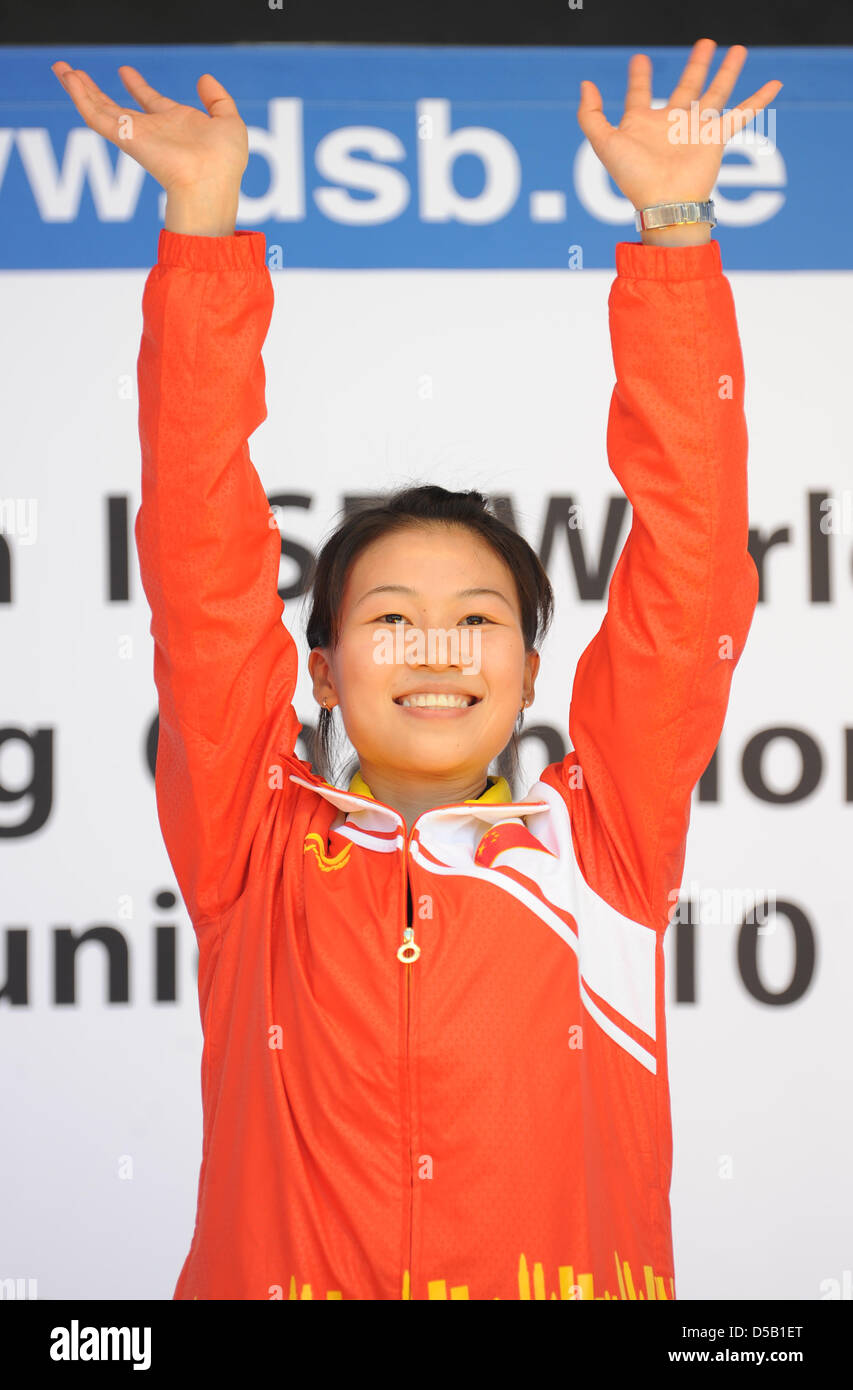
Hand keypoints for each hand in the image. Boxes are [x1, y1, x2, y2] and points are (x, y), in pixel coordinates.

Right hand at [50, 62, 247, 196]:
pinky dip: (80, 97)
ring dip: (78, 89)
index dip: (138, 87)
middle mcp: (153, 131)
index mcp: (176, 126)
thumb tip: (203, 79)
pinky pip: (96, 116)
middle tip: (77, 73)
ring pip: (99, 109)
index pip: (151, 103)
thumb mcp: (229, 122)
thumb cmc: (224, 163)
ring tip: (61, 70)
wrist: (210, 182)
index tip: (125, 73)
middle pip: (117, 107)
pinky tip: (69, 80)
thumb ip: (218, 99)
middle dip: (97, 90)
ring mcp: (136, 135)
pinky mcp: (125, 138)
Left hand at [577, 38, 782, 210]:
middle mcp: (672, 124)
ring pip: (716, 92)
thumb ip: (591, 114)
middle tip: (704, 43)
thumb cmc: (633, 178)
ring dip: (727, 71)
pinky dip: (759, 99)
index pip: (641, 94)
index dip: (640, 77)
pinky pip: (742, 114)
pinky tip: (775, 83)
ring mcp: (696, 130)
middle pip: (686, 86)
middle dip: (695, 65)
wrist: (664, 202)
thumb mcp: (604, 142)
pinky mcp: (716, 138)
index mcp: (644, 124)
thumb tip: (586, 84)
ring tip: (737, 48)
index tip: (640, 60)